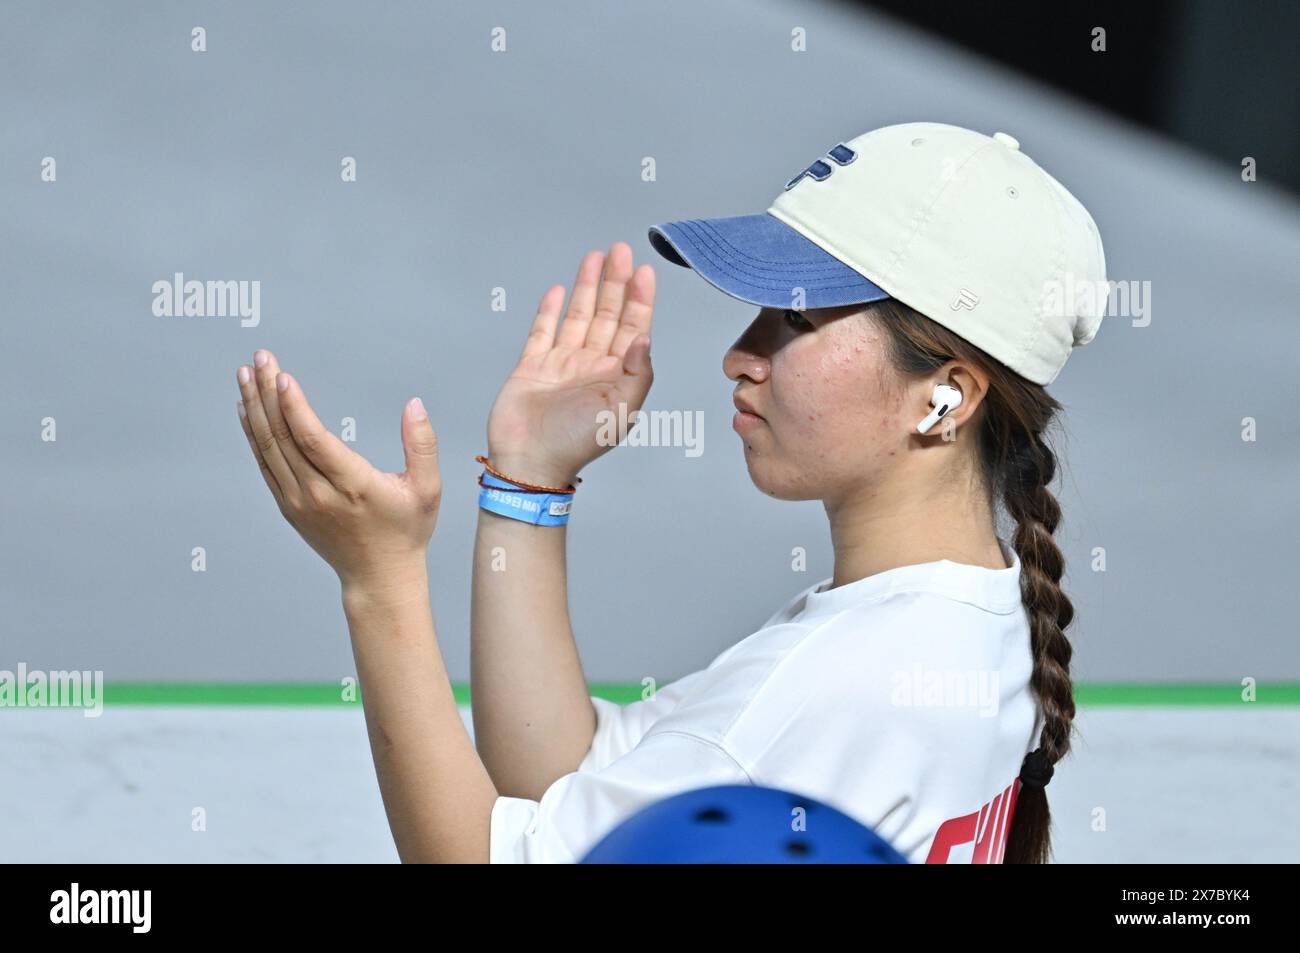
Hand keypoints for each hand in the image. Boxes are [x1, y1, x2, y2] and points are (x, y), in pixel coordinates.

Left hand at [236, 349, 440, 592]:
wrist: (379, 577)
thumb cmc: (407, 530)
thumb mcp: (428, 489)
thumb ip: (422, 445)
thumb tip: (414, 404)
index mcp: (352, 486)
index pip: (313, 440)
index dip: (294, 406)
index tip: (281, 376)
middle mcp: (318, 494)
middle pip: (283, 436)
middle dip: (266, 393)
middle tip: (258, 358)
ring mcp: (299, 502)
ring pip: (269, 448)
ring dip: (254, 408)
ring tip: (244, 374)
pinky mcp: (289, 507)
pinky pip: (265, 464)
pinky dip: (254, 435)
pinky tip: (247, 410)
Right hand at [486, 242, 654, 486]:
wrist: (529, 460)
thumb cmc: (577, 442)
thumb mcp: (621, 411)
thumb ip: (638, 374)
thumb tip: (645, 337)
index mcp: (616, 376)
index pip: (632, 328)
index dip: (640, 299)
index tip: (644, 271)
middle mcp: (592, 366)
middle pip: (607, 314)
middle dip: (615, 282)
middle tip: (620, 250)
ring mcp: (562, 364)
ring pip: (578, 316)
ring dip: (587, 287)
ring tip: (595, 257)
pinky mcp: (532, 366)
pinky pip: (543, 331)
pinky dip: (551, 311)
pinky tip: (560, 290)